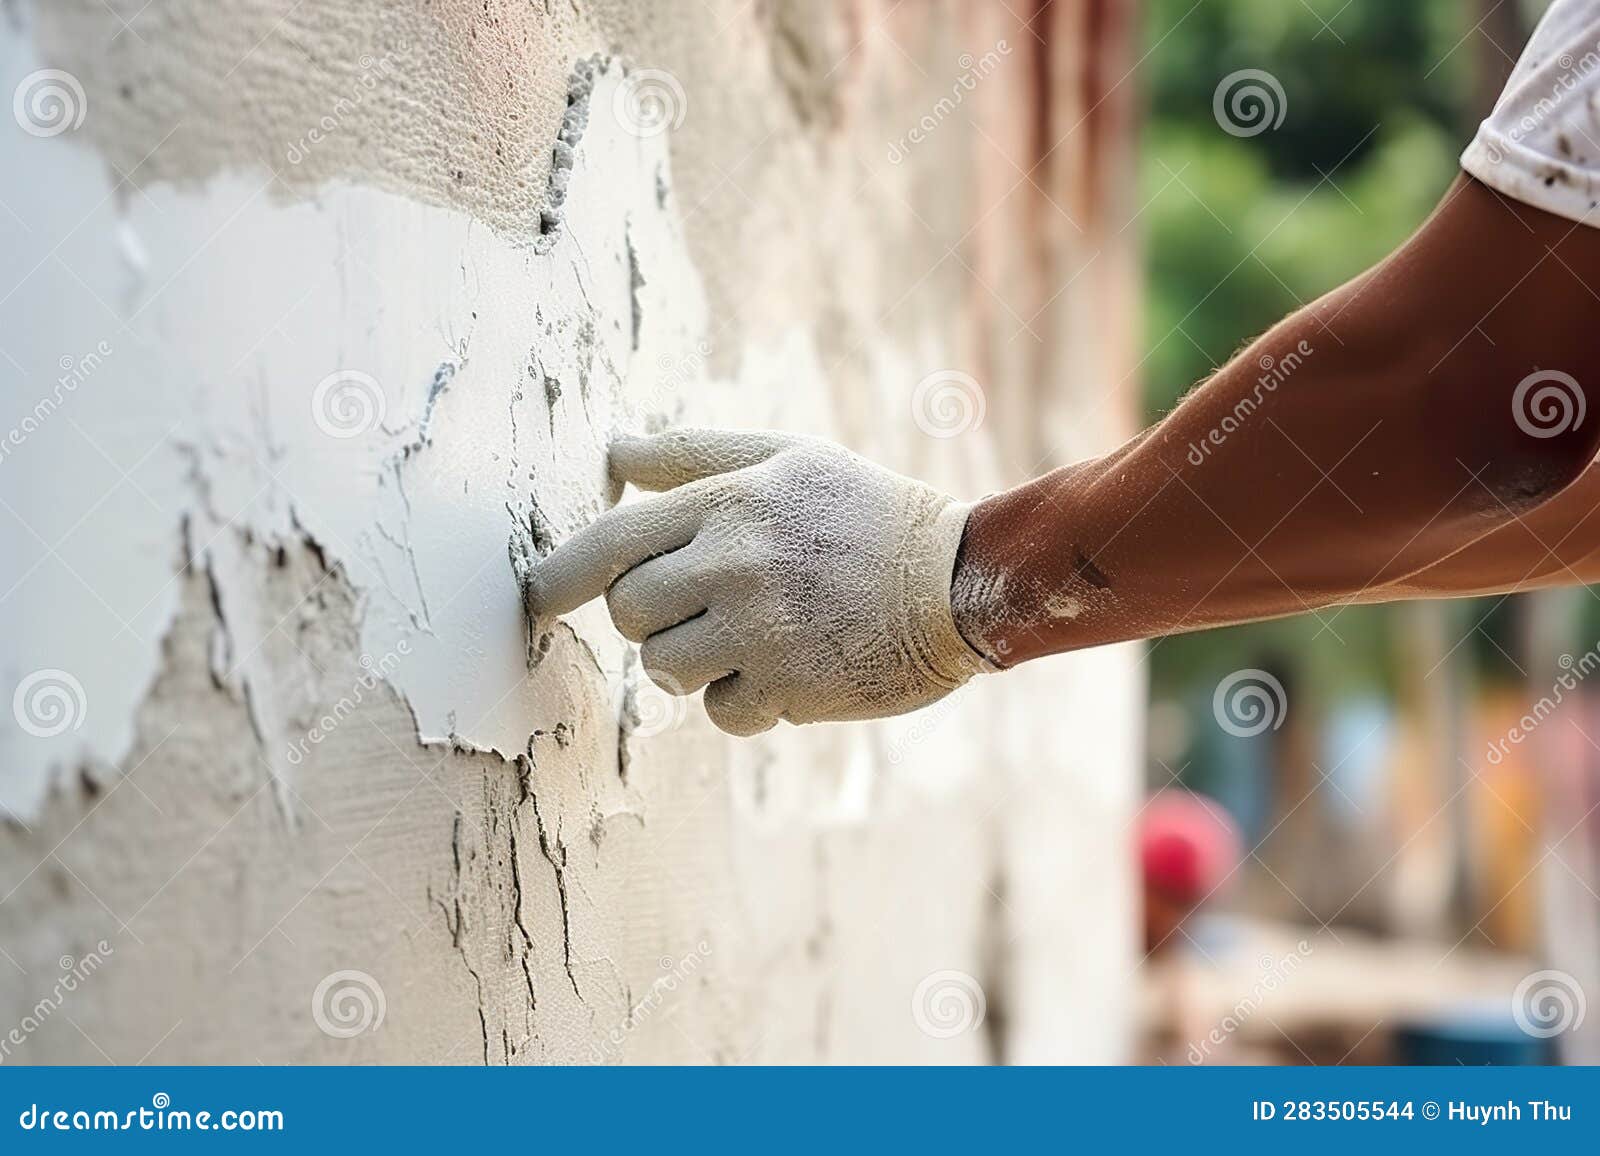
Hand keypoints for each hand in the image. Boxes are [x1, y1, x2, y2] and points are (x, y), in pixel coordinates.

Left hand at [526, 429, 988, 734]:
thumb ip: (696, 455)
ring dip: (694, 661)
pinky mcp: (789, 688)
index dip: (560, 574)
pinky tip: (788, 668)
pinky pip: (721, 711)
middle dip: (649, 616)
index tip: (535, 597)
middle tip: (700, 606)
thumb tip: (614, 450)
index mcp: (730, 503)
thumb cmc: (866, 513)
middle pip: (629, 612)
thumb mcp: (788, 459)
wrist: (960, 581)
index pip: (611, 542)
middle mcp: (736, 565)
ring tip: (749, 637)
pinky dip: (743, 700)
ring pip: (666, 667)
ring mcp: (762, 631)